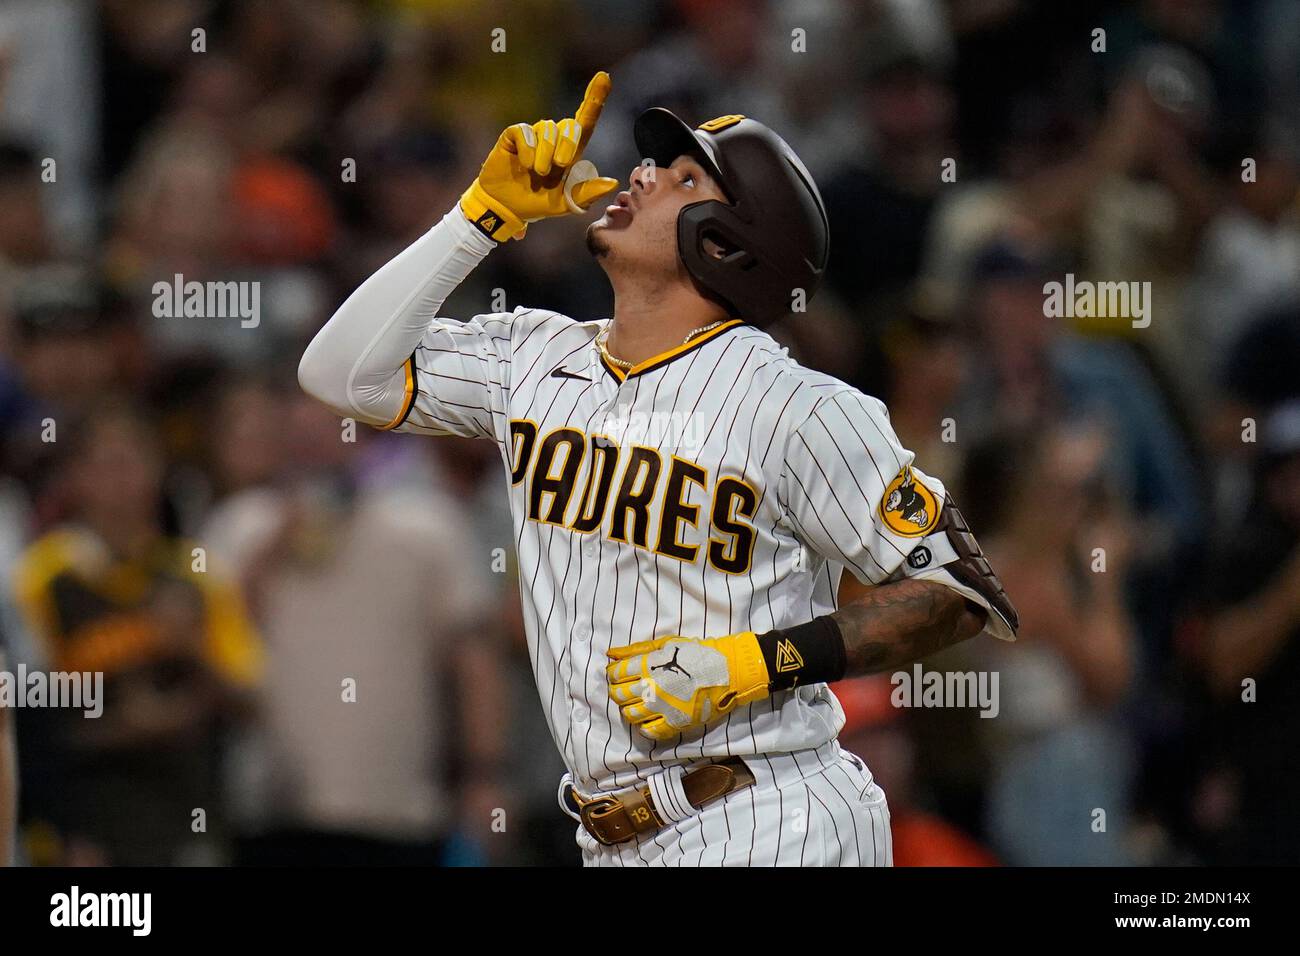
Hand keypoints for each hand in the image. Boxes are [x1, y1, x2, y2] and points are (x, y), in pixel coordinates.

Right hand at [460, 71, 617, 241]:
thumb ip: (587, 193)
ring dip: (545, 154)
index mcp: (570, 151)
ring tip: (537, 172)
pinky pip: (526, 132)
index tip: (604, 77)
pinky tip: (525, 165)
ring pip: (548, 129)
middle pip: (570, 125)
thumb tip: (613, 183)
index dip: (595, 98)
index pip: (585, 121)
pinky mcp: (514, 135)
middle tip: (560, 166)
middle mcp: (553, 138)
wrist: (506, 208)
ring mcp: (533, 135)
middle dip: (568, 146)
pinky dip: (529, 150)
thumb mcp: (566, 203)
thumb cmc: (537, 203)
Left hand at [606, 633, 770, 740]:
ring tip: (637, 703)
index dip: (612, 675)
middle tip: (625, 689)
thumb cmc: (696, 653)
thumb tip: (609, 654)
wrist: (728, 670)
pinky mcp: (676, 723)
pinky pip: (649, 731)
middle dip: (617, 691)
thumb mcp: (666, 644)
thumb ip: (635, 650)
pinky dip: (644, 727)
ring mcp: (663, 707)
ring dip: (628, 709)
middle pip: (618, 695)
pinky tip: (648, 719)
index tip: (617, 675)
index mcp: (649, 665)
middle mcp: (652, 687)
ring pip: (630, 715)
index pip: (616, 674)